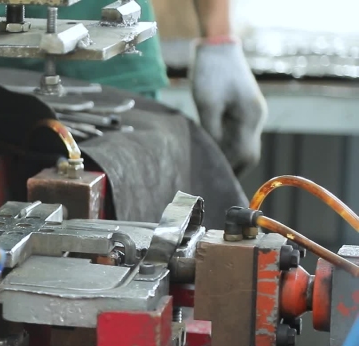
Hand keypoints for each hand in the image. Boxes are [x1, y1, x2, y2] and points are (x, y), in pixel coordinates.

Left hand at [190, 39, 266, 175]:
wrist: (217, 48)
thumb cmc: (211, 73)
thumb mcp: (206, 103)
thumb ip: (210, 130)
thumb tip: (210, 154)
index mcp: (250, 116)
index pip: (243, 154)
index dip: (228, 170)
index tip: (211, 181)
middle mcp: (254, 118)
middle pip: (247, 154)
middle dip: (232, 169)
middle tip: (210, 182)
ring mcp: (249, 115)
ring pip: (243, 147)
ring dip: (228, 159)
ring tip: (207, 171)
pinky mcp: (240, 112)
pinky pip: (235, 136)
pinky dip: (225, 147)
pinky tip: (209, 154)